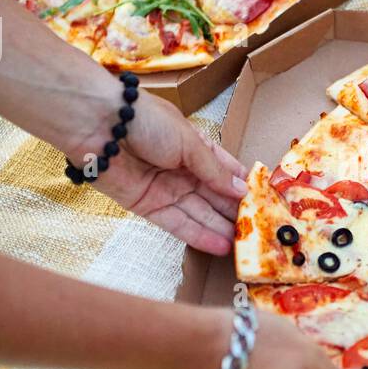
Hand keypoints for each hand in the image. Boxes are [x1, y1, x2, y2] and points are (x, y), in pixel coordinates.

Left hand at [71, 92, 247, 254]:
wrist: (100, 126)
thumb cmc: (148, 122)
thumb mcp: (190, 144)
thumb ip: (215, 172)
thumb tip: (243, 190)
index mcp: (196, 147)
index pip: (226, 171)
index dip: (244, 188)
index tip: (266, 205)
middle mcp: (183, 170)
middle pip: (214, 197)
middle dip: (235, 213)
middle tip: (259, 233)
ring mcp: (166, 189)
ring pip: (199, 213)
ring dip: (220, 229)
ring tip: (243, 246)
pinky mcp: (147, 206)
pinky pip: (177, 224)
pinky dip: (198, 235)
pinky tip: (220, 246)